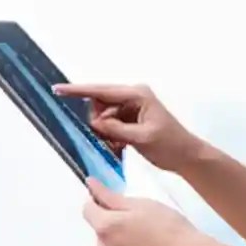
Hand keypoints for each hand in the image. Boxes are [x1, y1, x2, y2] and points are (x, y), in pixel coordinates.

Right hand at [53, 82, 203, 172]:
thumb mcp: (141, 138)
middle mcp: (134, 96)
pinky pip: (111, 124)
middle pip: (101, 104)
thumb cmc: (169, 145)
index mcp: (138, 95)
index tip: (58, 89)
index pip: (102, 91)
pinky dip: (111, 136)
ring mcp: (133, 107)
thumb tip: (95, 122)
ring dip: (106, 132)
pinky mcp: (132, 119)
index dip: (79, 91)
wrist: (186, 156)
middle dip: (98, 122)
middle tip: (109, 139)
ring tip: (118, 146)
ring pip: (105, 116)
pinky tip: (120, 148)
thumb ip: (116, 130)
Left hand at [82, 176, 213, 245]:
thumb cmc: (169, 229)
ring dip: (123, 243)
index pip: (87, 210)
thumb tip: (91, 185)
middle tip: (143, 221)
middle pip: (102, 231)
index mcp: (106, 227)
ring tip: (151, 240)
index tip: (116, 200)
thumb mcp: (143, 204)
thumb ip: (111, 196)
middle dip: (115, 224)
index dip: (100, 201)